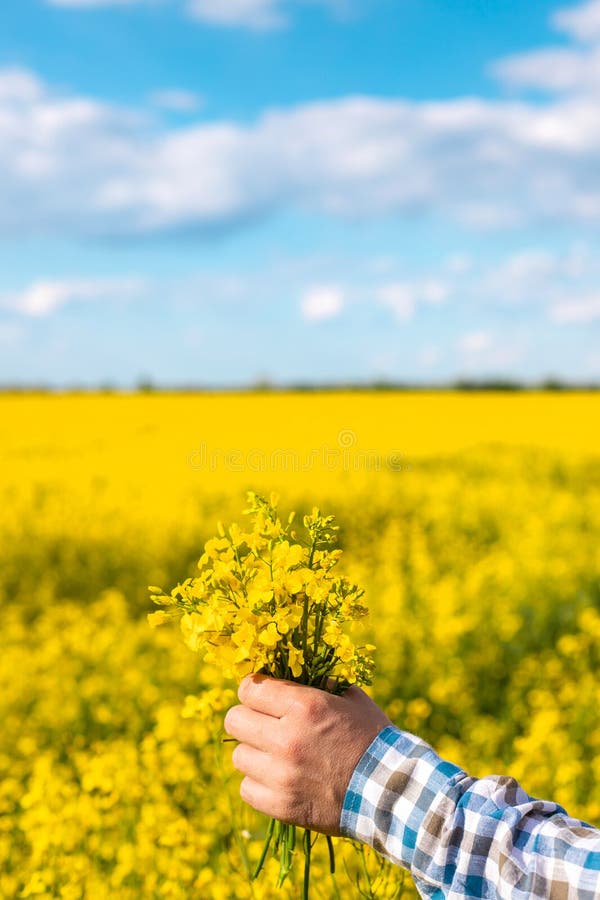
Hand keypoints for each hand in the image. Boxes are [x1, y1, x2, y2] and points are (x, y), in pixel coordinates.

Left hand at [224, 674, 391, 834]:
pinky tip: (278, 779)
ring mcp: (281, 774)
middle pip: (234, 720)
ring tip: (275, 756)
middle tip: (263, 724)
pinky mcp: (281, 805)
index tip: (261, 695)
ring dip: (254, 753)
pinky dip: (258, 783)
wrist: (391, 791)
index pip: (249, 688)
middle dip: (248, 718)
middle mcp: (286, 738)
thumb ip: (320, 685)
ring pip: (238, 756)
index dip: (253, 690)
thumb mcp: (352, 700)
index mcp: (304, 705)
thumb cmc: (373, 739)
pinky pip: (246, 788)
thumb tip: (295, 675)